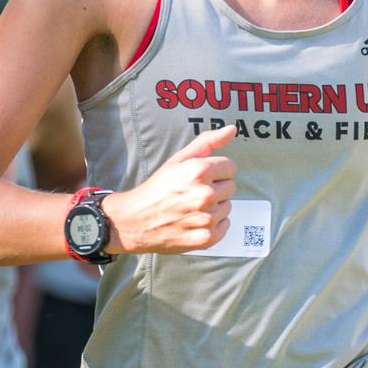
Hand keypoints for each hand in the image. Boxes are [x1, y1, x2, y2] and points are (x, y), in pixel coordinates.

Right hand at [103, 124, 236, 254]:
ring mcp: (206, 218)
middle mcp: (205, 194)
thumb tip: (232, 130)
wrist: (135, 220)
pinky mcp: (206, 238)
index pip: (230, 167)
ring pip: (228, 207)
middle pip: (231, 187)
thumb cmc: (157, 189)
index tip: (201, 177)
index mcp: (198, 171)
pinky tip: (195, 221)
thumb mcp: (178, 159)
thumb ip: (207, 142)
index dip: (216, 171)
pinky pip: (224, 226)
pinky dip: (213, 225)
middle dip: (216, 188)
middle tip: (193, 193)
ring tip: (192, 208)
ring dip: (214, 207)